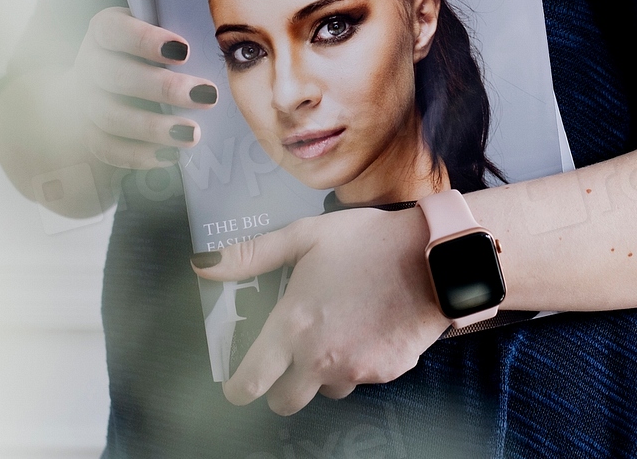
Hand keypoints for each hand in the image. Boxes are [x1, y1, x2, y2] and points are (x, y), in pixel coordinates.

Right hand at [72, 6, 218, 169]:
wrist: (115, 80)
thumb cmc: (154, 50)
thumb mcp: (163, 30)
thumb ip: (183, 28)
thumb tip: (224, 38)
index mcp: (105, 31)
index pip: (114, 29)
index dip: (145, 40)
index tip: (185, 50)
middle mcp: (90, 64)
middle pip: (116, 76)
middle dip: (163, 88)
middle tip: (207, 96)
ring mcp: (85, 100)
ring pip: (110, 116)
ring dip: (153, 127)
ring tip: (193, 134)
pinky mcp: (89, 132)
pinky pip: (106, 148)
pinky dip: (138, 154)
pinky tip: (170, 154)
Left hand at [191, 206, 449, 414]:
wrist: (434, 254)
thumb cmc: (369, 240)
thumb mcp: (307, 234)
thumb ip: (254, 254)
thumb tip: (202, 262)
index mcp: (294, 326)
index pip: (250, 381)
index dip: (239, 387)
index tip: (239, 382)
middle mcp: (319, 357)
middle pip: (285, 402)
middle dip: (282, 385)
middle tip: (291, 358)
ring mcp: (355, 369)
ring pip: (327, 390)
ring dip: (325, 372)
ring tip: (338, 332)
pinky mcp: (386, 372)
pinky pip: (363, 376)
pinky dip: (361, 360)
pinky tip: (370, 328)